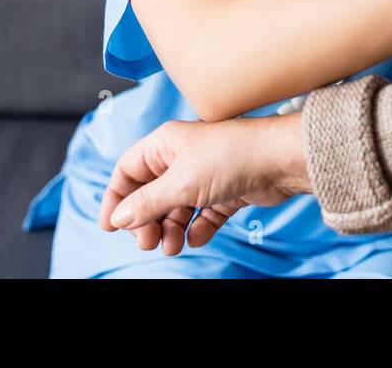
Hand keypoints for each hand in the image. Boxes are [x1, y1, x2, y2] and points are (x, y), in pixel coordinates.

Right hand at [100, 113, 308, 255]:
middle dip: (146, 221)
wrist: (280, 160)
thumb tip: (118, 219)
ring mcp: (205, 174)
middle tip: (150, 243)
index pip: (128, 171)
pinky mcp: (226, 190)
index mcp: (165, 145)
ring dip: (170, 229)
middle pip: (150, 193)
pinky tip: (196, 239)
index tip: (110, 227)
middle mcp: (183, 157)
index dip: (116, 198)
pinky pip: (203, 213)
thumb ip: (146, 203)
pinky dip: (197, 228)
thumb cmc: (231, 158)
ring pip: (176, 207)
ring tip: (174, 247)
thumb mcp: (180, 184)